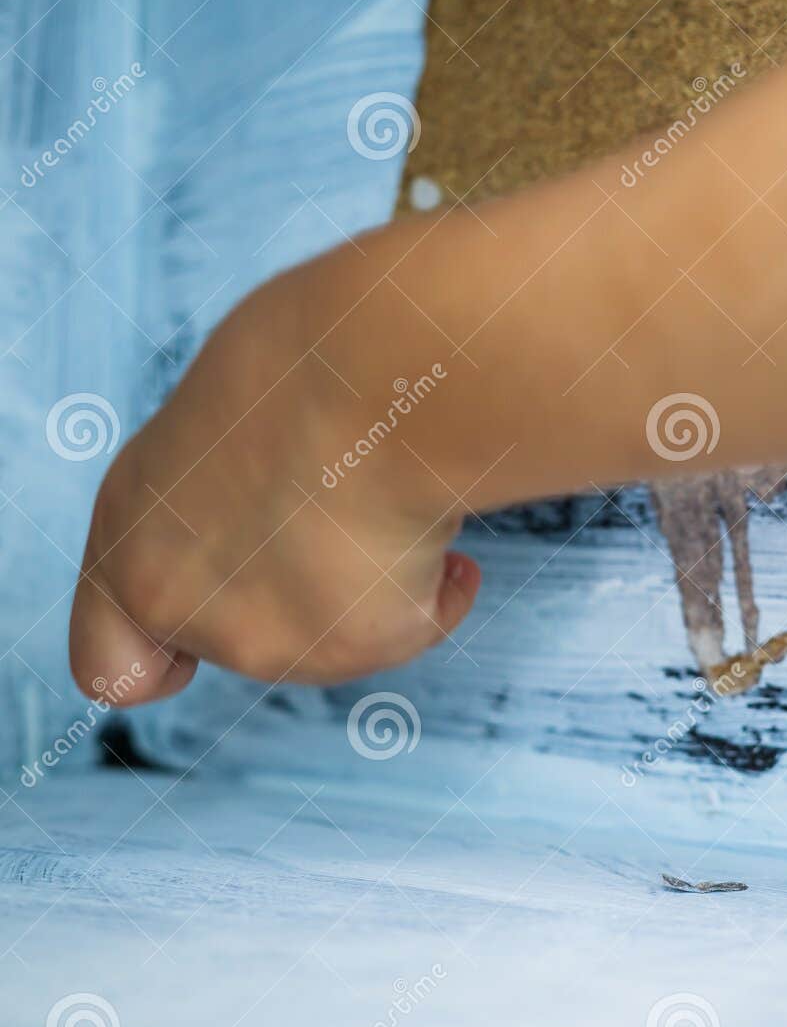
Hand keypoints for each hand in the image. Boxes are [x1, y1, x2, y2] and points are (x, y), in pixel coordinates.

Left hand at [68, 263, 480, 707]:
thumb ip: (222, 502)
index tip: (199, 636)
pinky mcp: (358, 646)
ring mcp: (267, 638)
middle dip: (293, 593)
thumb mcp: (220, 426)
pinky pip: (415, 621)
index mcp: (130, 535)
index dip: (159, 656)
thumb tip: (292, 529)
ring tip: (386, 489)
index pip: (109, 666)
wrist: (368, 373)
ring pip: (333, 637)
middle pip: (246, 640)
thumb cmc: (299, 360)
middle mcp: (183, 602)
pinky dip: (437, 583)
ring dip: (364, 582)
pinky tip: (437, 517)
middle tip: (330, 509)